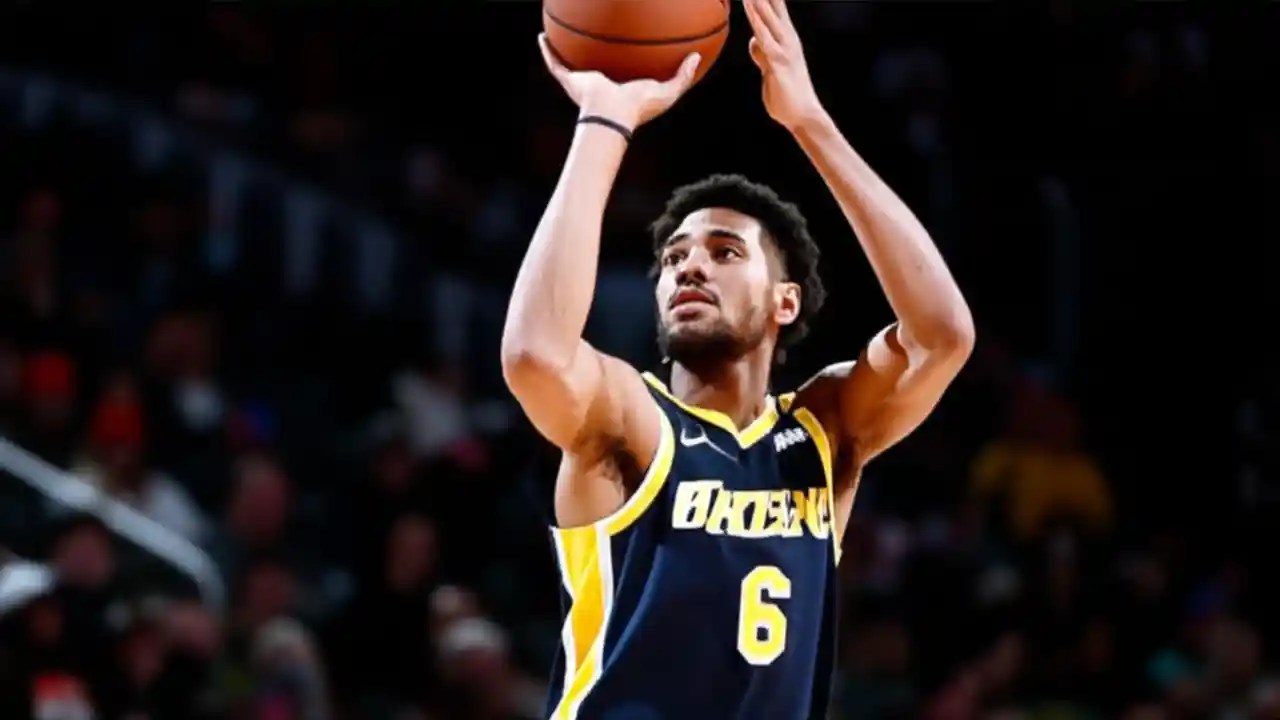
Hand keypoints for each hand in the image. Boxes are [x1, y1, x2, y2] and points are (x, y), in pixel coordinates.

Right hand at [538, 34, 700, 131]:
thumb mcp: (668, 91)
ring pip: (571, 65)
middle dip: (593, 56)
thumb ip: (683, 76)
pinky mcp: (570, 80)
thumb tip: (696, 57)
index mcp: (621, 89)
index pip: (622, 74)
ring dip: (564, 53)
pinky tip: (541, 37)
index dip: (624, 65)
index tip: (627, 52)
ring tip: (560, 36)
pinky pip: (554, 63)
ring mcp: (583, 83)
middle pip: (595, 68)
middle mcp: (601, 85)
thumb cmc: (639, 107)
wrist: (613, 112)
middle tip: (594, 42)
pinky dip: (546, 51)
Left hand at [744, 0, 825, 130]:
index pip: (776, 7)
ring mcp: (784, 48)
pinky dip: (756, 18)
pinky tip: (748, 5)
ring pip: (768, 15)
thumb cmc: (786, 94)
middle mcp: (788, 38)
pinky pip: (764, 34)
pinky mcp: (778, 60)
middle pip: (773, 5)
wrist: (802, 115)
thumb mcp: (770, 68)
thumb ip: (762, 53)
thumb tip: (755, 41)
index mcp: (786, 38)